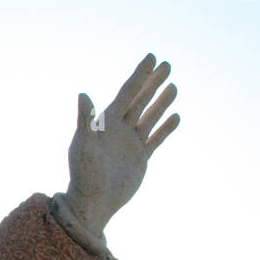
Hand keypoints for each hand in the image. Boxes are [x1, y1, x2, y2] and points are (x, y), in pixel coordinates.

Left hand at [64, 53, 179, 237]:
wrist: (94, 202)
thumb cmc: (84, 174)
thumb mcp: (83, 145)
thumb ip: (85, 120)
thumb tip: (83, 94)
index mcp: (106, 122)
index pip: (127, 92)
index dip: (139, 74)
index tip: (151, 57)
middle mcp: (120, 129)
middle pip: (140, 100)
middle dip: (153, 82)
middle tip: (168, 65)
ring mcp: (131, 143)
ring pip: (150, 116)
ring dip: (162, 102)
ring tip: (174, 86)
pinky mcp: (140, 158)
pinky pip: (156, 138)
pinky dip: (165, 128)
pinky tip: (176, 117)